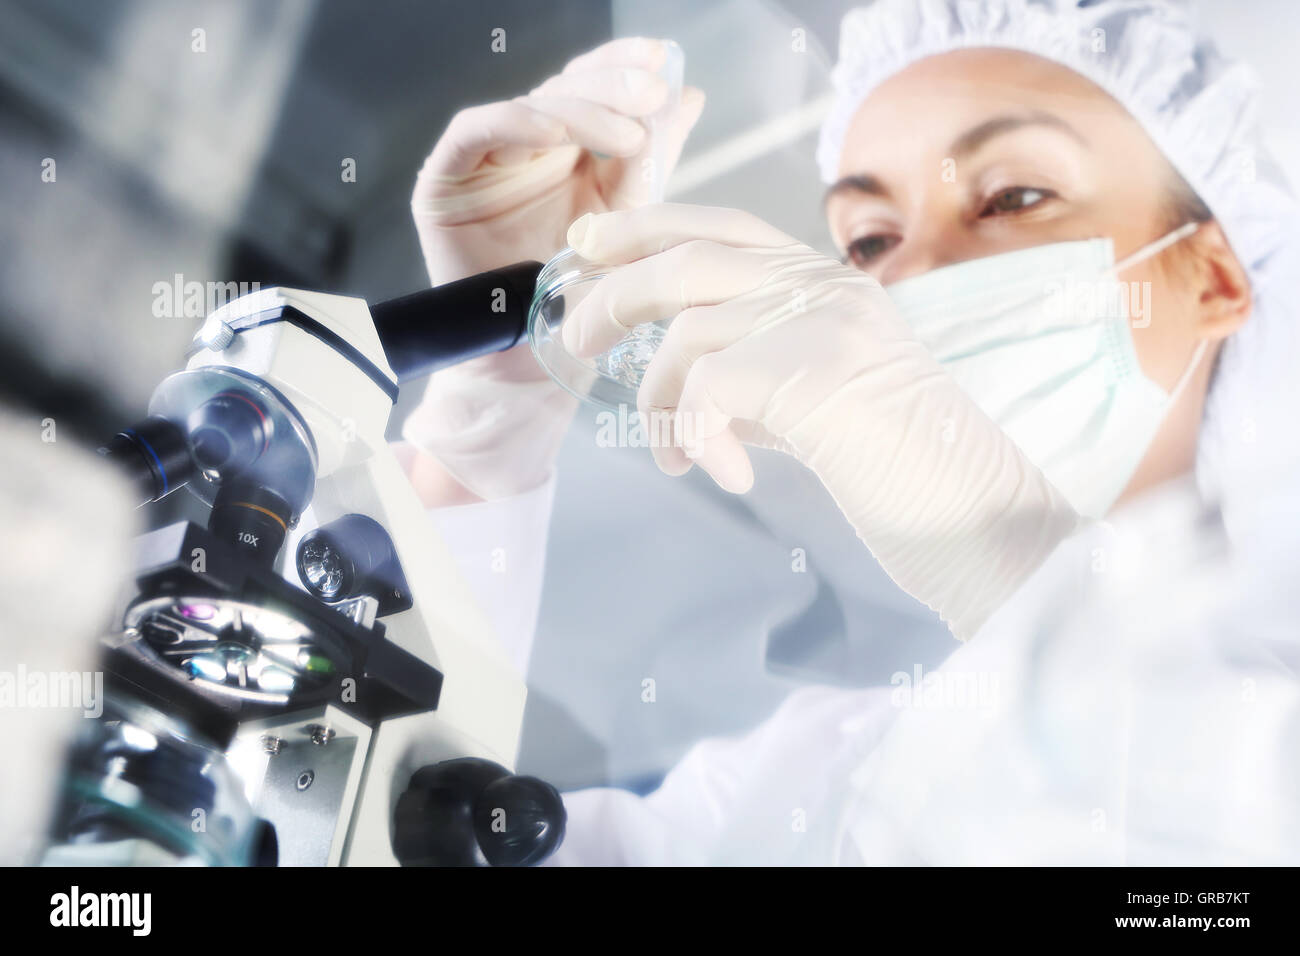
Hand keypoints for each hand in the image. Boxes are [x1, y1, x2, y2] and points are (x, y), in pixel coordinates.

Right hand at [403, 38, 704, 503]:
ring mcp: (485, 162)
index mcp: (568, 151)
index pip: (595, 86)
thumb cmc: (578, 303)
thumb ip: (651, 163)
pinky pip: (474, 132)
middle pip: (565, 88)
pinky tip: (554, 134)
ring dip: (581, 110)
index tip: (666, 61)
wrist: (530, 366)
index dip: (625, 63)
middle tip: (651, 94)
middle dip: (612, 84)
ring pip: (530, 106)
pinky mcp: (444, 181)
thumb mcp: (629, 224)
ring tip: (626, 135)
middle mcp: (524, 148)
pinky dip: (515, 125)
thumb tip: (687, 97)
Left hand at [562, 204, 1080, 638]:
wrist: (977, 514)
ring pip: (688, 332)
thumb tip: (671, 371)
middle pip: (688, 259)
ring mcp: (822, 322)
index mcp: (826, 284)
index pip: (723, 226)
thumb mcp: (813, 397)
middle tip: (580, 338)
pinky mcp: (814, 370)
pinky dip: (695, 434)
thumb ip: (755, 366)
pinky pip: (706, 388)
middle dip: (617, 295)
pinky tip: (722, 474)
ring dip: (657, 403)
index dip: (648, 227)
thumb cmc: (894, 467)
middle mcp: (825, 288)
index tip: (589, 245)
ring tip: (675, 460)